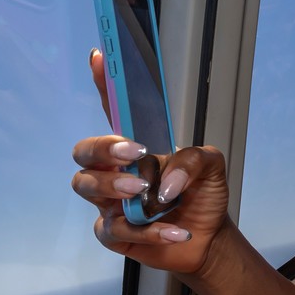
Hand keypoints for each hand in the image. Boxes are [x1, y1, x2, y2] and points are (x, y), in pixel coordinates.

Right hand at [71, 50, 230, 275]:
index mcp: (136, 148)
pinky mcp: (115, 233)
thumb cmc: (202, 195)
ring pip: (86, 186)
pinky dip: (147, 232)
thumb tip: (165, 182)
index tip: (100, 56)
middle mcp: (115, 171)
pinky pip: (113, 229)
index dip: (103, 83)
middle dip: (103, 149)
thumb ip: (194, 159)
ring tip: (147, 193)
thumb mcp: (211, 167)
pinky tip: (175, 231)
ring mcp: (110, 202)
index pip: (113, 111)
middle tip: (133, 154)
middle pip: (84, 151)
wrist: (208, 237)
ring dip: (115, 187)